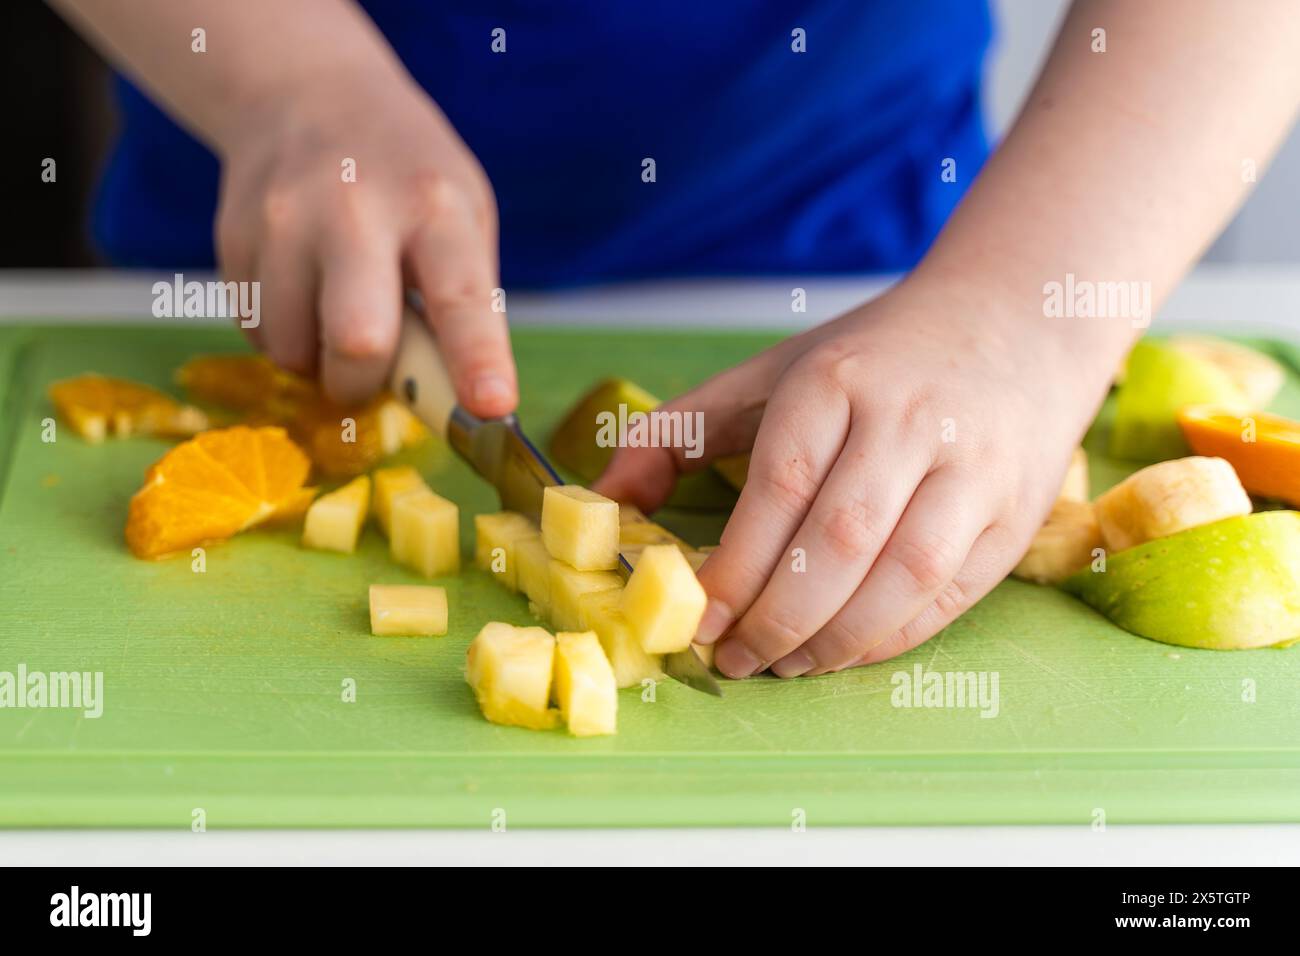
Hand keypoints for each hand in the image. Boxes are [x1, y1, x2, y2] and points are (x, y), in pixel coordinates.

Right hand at [215, 70, 513, 411]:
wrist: (307, 92)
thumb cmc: (408, 177)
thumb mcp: (462, 214)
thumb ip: (464, 302)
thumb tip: (464, 403)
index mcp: (435, 207)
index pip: (462, 295)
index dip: (477, 359)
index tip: (493, 406)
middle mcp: (357, 210)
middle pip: (357, 338)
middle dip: (365, 384)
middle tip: (373, 378)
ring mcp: (285, 220)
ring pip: (294, 350)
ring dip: (319, 364)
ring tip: (337, 316)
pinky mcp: (234, 236)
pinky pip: (257, 333)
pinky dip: (286, 337)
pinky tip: (303, 292)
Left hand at [593, 278, 1116, 678]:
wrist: (1014, 323)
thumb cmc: (872, 360)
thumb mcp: (769, 374)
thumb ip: (679, 432)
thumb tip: (598, 499)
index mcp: (837, 380)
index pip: (780, 487)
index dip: (737, 566)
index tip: (699, 620)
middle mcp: (911, 420)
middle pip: (840, 540)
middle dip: (778, 618)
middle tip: (735, 660)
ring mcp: (973, 468)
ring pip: (903, 576)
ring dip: (836, 640)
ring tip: (786, 665)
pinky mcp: (1014, 513)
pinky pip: (950, 595)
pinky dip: (891, 637)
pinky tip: (844, 651)